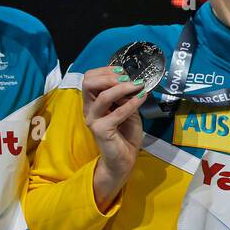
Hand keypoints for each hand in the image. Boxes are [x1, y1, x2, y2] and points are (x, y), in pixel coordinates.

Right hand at [82, 66, 147, 209]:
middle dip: (109, 76)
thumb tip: (131, 81)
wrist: (124, 159)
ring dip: (121, 88)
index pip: (90, 78)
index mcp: (93, 102)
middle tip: (127, 78)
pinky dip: (131, 103)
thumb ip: (125, 96)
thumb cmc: (125, 134)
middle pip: (88, 82)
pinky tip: (141, 97)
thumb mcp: (127, 109)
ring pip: (102, 96)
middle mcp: (89, 109)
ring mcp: (93, 120)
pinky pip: (116, 113)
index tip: (123, 70)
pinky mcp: (101, 130)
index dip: (105, 70)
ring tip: (137, 85)